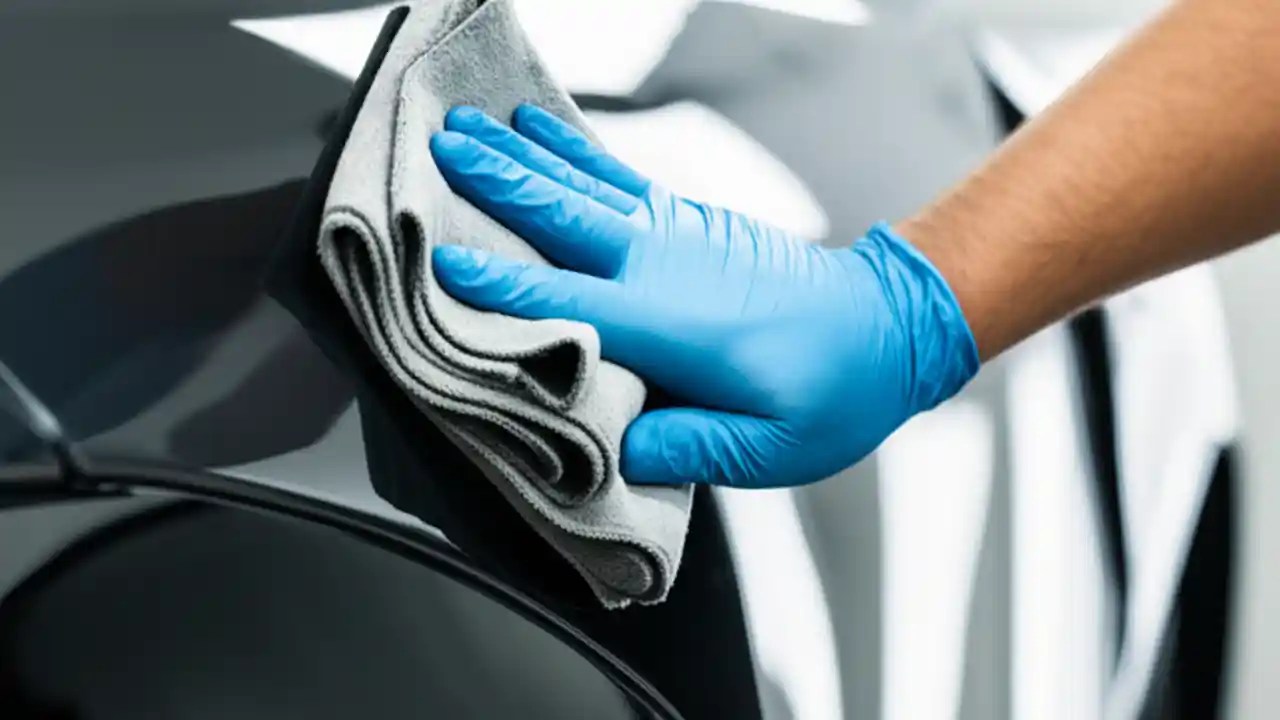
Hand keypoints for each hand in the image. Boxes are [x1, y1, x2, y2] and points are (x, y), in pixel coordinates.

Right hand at [428, 105, 977, 487]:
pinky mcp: (689, 220)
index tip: (443, 261)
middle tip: (436, 149)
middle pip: (564, 217)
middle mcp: (666, 264)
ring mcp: (677, 233)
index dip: (503, 286)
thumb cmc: (832, 391)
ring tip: (468, 124)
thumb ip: (690, 446)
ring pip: (582, 185)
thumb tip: (618, 446)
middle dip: (496, 182)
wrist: (888, 326)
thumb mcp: (771, 448)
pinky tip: (541, 129)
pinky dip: (573, 150)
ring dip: (521, 153)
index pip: (571, 302)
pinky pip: (617, 176)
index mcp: (674, 325)